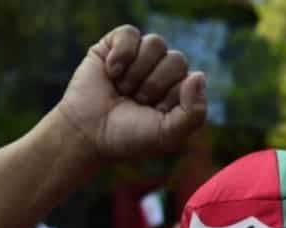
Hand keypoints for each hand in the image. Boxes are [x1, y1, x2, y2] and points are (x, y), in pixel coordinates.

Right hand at [57, 25, 206, 162]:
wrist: (86, 133)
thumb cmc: (127, 136)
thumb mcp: (167, 135)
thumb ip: (194, 113)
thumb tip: (199, 75)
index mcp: (179, 91)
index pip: (191, 79)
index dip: (171, 98)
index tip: (153, 114)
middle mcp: (162, 71)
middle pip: (176, 59)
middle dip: (153, 86)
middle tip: (136, 102)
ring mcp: (139, 57)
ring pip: (155, 43)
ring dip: (137, 72)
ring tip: (123, 89)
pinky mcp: (115, 45)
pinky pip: (130, 33)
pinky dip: (121, 55)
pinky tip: (111, 73)